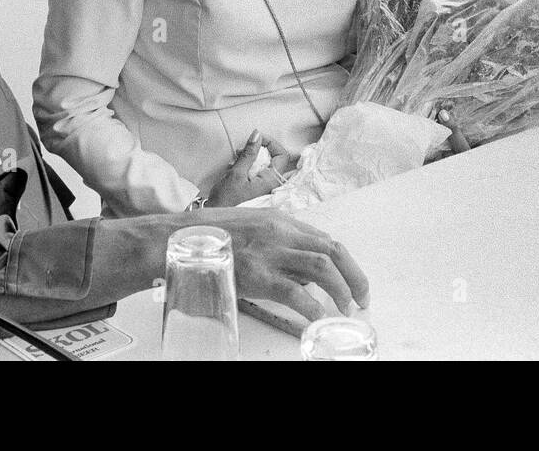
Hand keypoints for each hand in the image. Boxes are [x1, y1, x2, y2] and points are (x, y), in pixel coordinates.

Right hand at [194, 207, 369, 319]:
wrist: (177, 238)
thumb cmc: (210, 237)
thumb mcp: (251, 230)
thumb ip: (278, 245)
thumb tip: (301, 272)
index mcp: (281, 221)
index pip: (325, 240)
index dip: (345, 262)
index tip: (354, 281)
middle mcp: (281, 232)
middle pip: (333, 250)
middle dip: (355, 275)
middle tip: (362, 298)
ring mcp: (270, 252)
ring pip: (322, 266)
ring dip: (341, 289)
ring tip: (345, 309)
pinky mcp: (258, 274)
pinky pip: (296, 293)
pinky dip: (313, 307)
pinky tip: (318, 319)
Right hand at [206, 132, 285, 206]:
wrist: (216, 215)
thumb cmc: (226, 199)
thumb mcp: (237, 172)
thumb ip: (249, 153)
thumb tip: (257, 134)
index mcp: (270, 180)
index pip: (282, 155)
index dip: (272, 143)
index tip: (257, 139)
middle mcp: (271, 183)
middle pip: (273, 158)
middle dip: (258, 150)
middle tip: (243, 150)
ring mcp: (263, 185)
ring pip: (264, 163)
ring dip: (250, 157)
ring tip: (236, 159)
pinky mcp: (256, 187)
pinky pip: (257, 170)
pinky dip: (247, 165)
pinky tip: (235, 168)